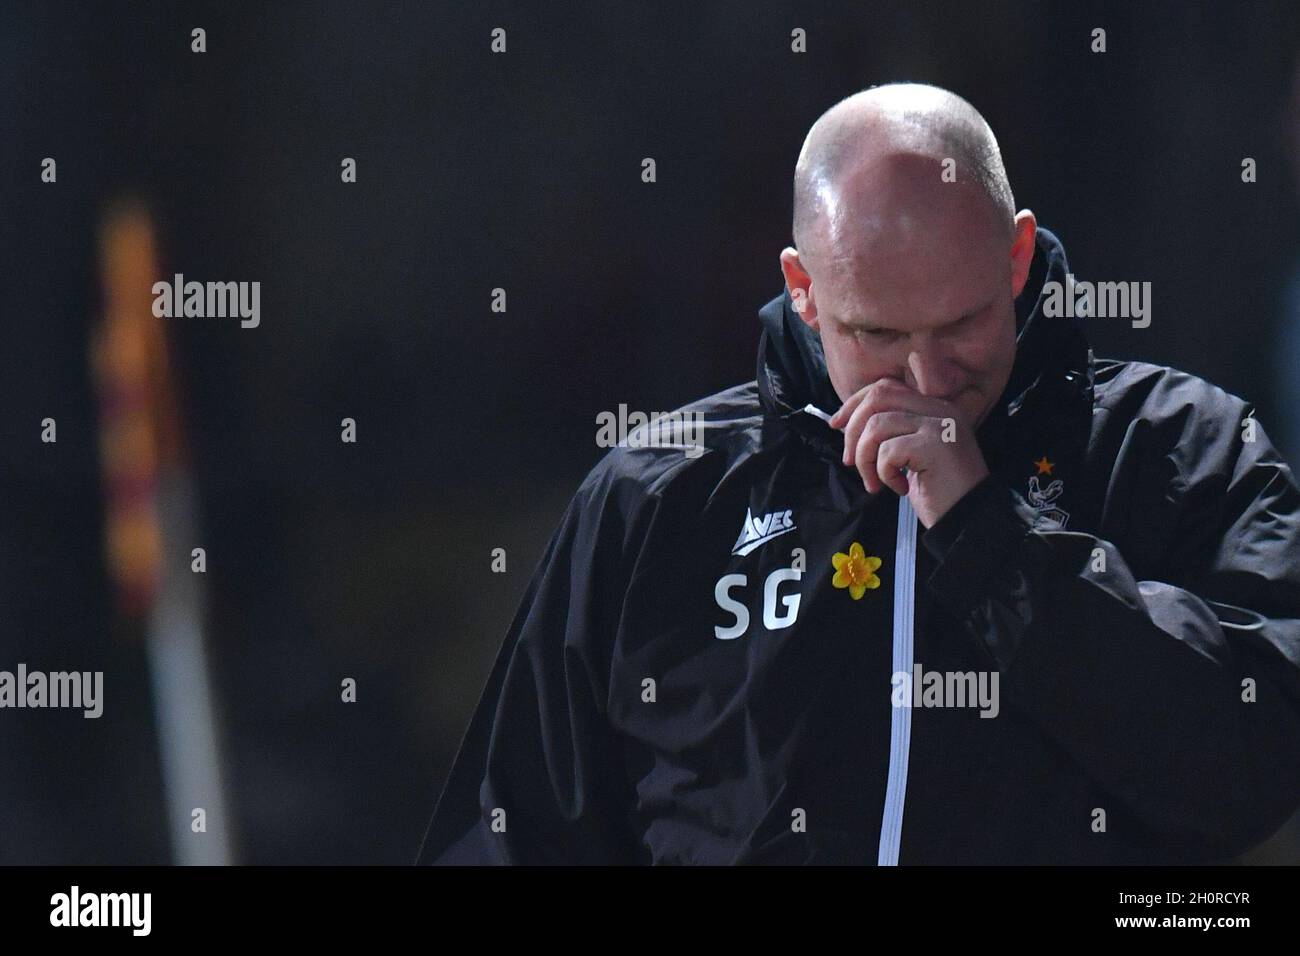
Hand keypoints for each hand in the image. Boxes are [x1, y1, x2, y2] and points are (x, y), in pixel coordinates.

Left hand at [828, 378, 989, 527]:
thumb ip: (891, 431)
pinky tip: (900, 487)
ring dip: (866, 459)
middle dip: (853, 430)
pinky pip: (888, 451)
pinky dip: (884, 473)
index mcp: (935, 408)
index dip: (855, 403)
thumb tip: (847, 422)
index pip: (886, 387)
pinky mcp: (935, 445)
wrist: (970, 519)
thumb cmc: (939, 491)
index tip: (836, 425)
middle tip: (851, 461)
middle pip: (878, 398)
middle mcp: (940, 410)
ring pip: (877, 426)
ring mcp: (939, 425)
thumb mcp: (911, 455)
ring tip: (876, 482)